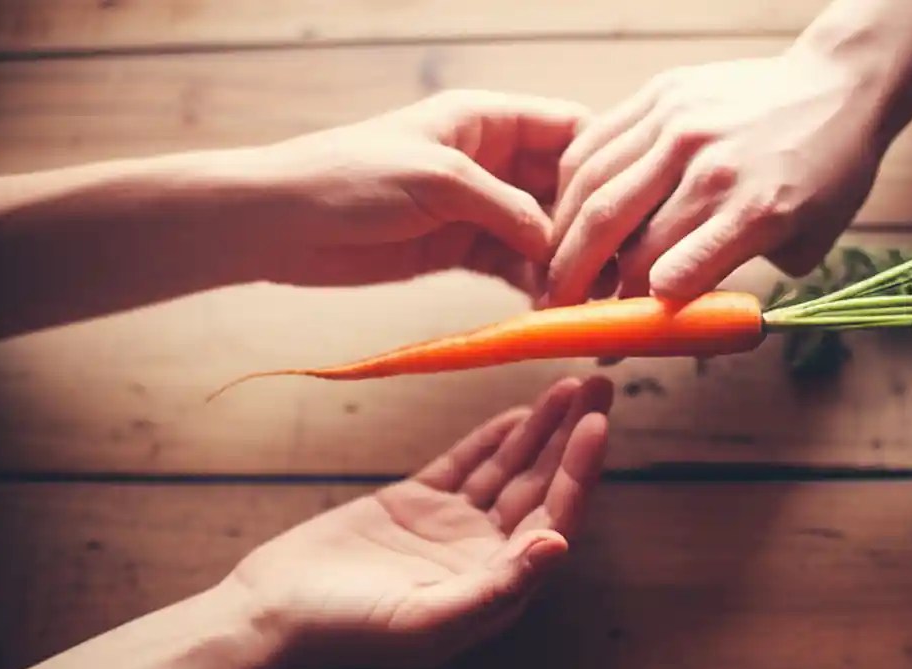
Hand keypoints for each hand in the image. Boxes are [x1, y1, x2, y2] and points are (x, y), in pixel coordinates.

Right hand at [228, 376, 612, 668]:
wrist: (274, 611)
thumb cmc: (348, 629)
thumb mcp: (427, 619)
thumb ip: (498, 586)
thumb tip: (559, 544)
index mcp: (497, 586)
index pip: (554, 520)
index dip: (579, 472)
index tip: (597, 425)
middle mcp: (483, 554)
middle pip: (541, 487)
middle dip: (572, 439)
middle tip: (600, 389)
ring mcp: (451, 527)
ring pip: (508, 469)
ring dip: (539, 429)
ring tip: (570, 386)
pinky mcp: (415, 504)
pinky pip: (465, 463)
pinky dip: (492, 438)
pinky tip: (519, 412)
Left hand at [247, 90, 588, 293]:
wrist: (281, 223)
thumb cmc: (351, 178)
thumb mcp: (440, 181)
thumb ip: (506, 208)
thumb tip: (559, 242)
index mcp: (487, 120)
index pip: (567, 130)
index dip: (602, 162)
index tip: (630, 203)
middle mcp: (489, 160)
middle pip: (562, 186)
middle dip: (588, 223)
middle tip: (617, 264)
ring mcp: (475, 207)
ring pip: (541, 231)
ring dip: (563, 261)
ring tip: (586, 293)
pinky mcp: (458, 248)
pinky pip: (511, 264)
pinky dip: (531, 283)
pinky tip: (548, 304)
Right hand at [543, 46, 885, 306]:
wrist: (838, 86)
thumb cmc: (825, 175)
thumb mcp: (806, 244)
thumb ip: (742, 278)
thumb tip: (677, 312)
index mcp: (755, 211)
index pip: (672, 278)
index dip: (633, 314)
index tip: (614, 335)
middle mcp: (711, 168)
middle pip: (618, 235)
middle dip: (576, 283)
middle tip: (555, 309)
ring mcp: (681, 125)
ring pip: (595, 189)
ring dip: (563, 237)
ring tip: (552, 267)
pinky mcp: (661, 95)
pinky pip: (595, 143)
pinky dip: (570, 184)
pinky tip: (566, 212)